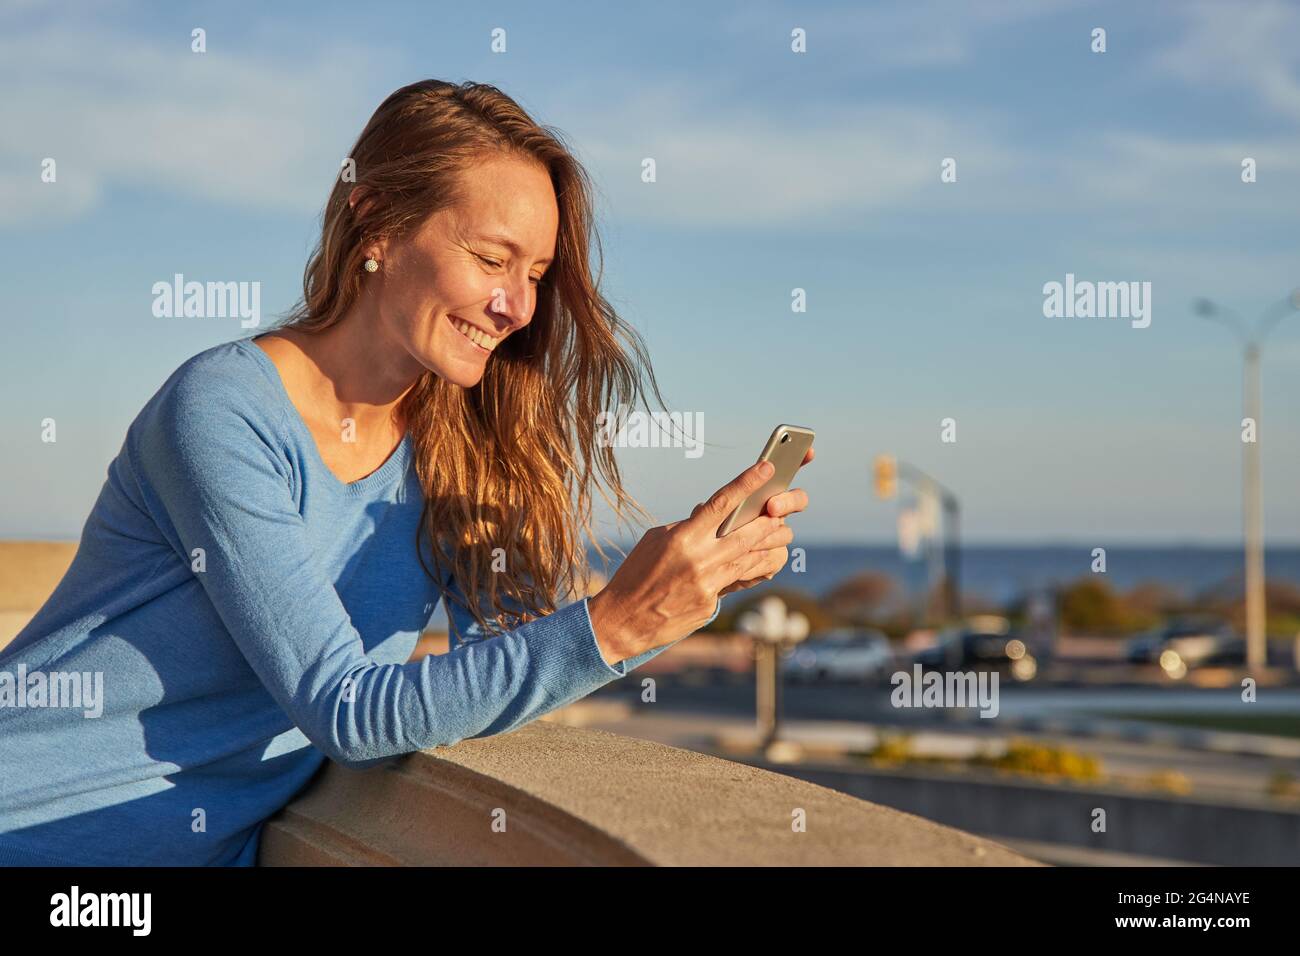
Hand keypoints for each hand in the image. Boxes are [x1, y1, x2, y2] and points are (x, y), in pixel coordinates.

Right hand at [587, 447, 813, 663]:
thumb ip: (686, 525)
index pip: (721, 503)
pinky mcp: (710, 604)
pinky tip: (764, 563)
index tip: (767, 468)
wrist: (623, 620)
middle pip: (747, 534)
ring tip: (782, 535)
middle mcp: (699, 559)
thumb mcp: (656, 540)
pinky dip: (752, 571)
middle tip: (782, 510)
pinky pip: (737, 582)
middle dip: (769, 521)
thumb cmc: (636, 574)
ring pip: (751, 560)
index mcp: (683, 537)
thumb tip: (708, 512)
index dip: (747, 484)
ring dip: (771, 546)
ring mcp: (707, 584)